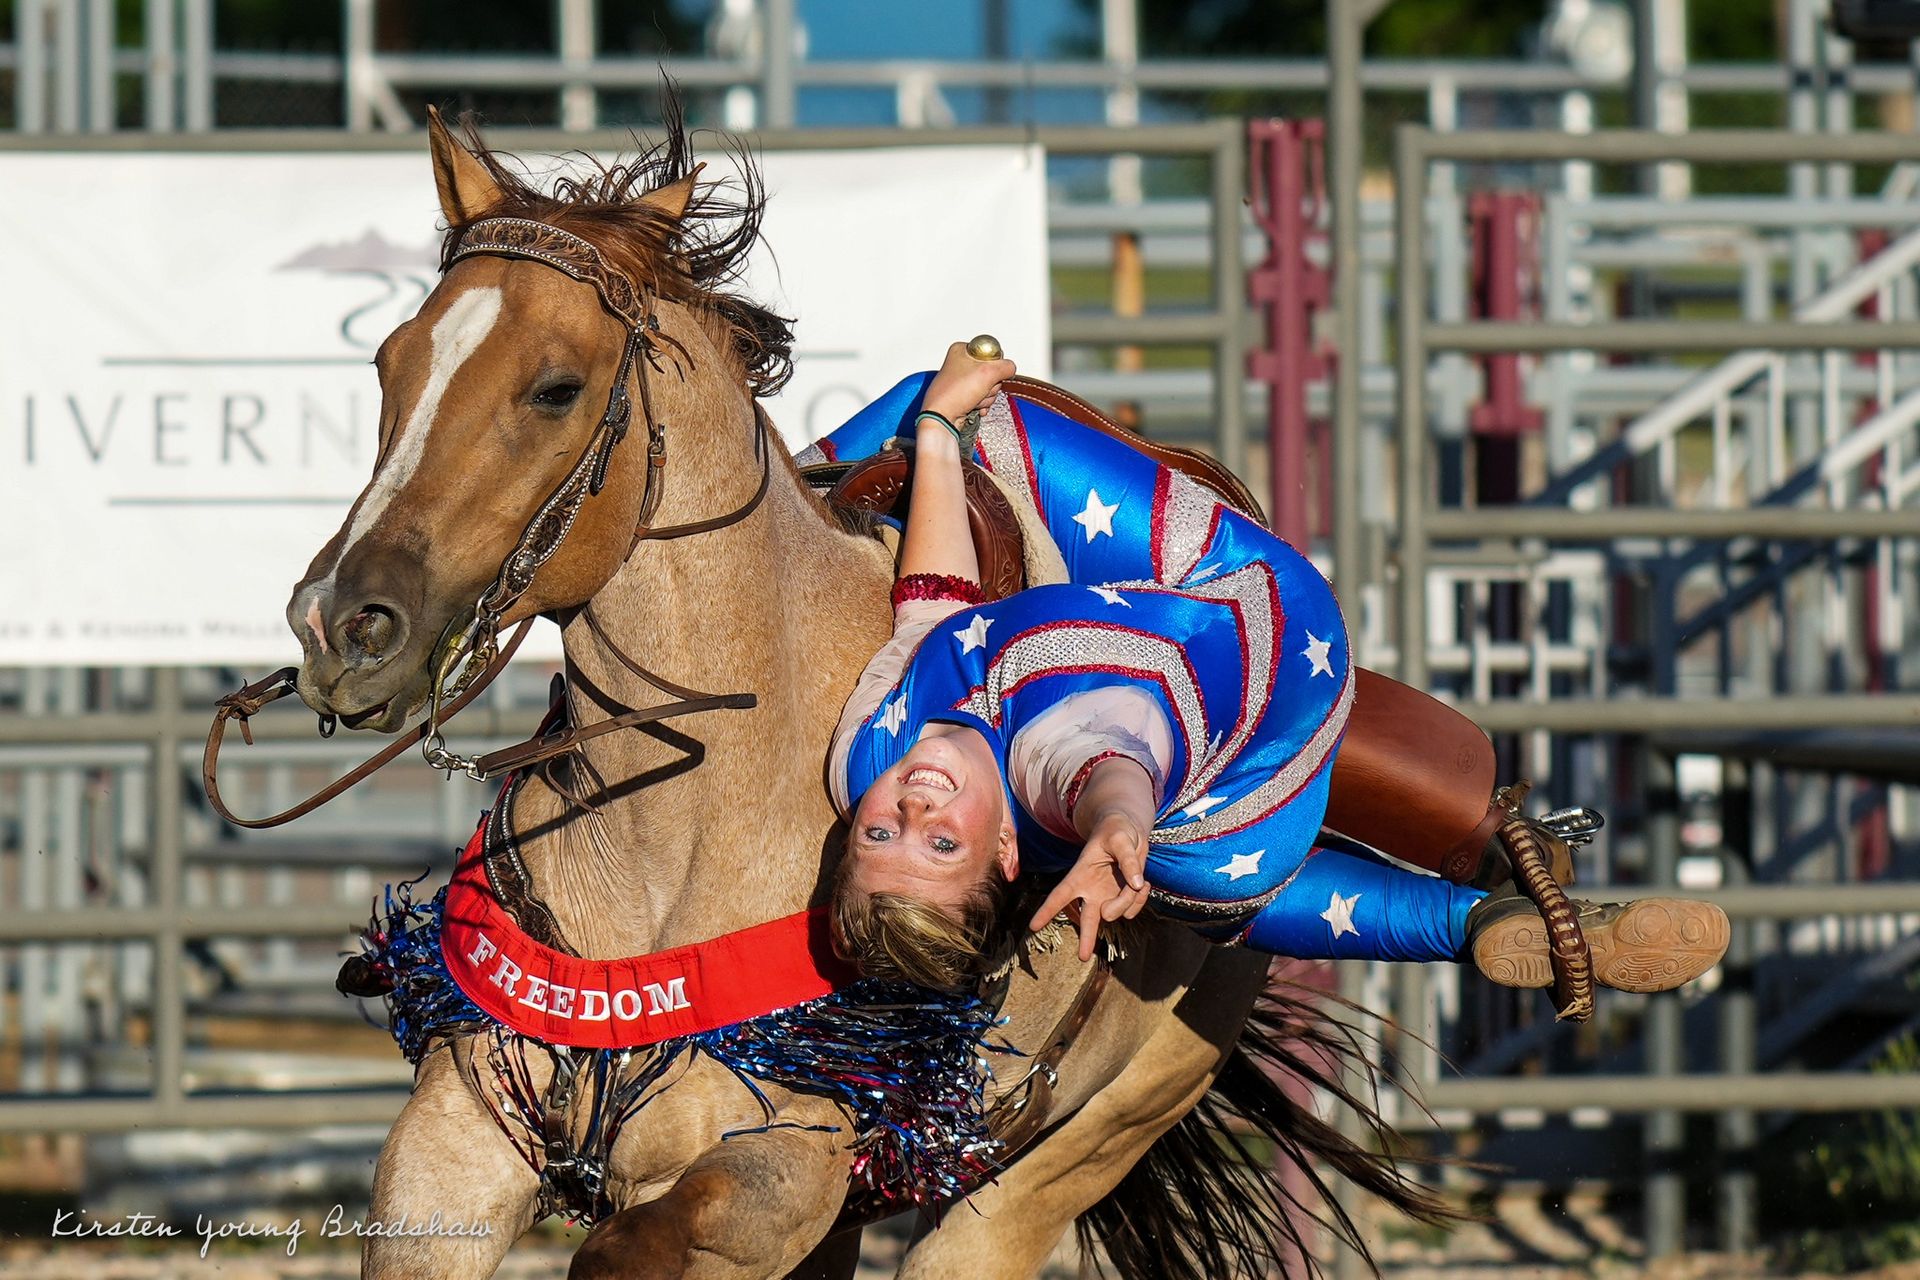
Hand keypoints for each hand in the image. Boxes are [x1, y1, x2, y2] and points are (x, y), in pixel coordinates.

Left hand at [923, 341, 1015, 424]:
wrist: (942, 417)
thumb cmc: (955, 393)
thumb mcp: (988, 372)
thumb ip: (1006, 367)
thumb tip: (1010, 368)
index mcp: (962, 350)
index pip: (991, 352)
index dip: (995, 365)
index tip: (988, 373)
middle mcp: (960, 364)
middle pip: (992, 371)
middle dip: (990, 385)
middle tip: (979, 389)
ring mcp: (962, 381)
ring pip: (989, 386)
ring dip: (986, 396)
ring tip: (974, 399)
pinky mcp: (963, 395)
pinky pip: (983, 397)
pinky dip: (982, 404)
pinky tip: (973, 406)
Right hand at [1028, 812, 1149, 961]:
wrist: (1129, 833)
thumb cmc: (1116, 832)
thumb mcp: (1120, 839)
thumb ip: (1129, 861)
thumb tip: (1138, 884)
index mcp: (1081, 875)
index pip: (1061, 894)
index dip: (1047, 910)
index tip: (1033, 926)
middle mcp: (1092, 891)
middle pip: (1087, 919)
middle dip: (1086, 938)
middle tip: (1082, 957)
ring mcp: (1108, 897)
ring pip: (1118, 913)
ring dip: (1129, 899)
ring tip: (1137, 879)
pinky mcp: (1123, 899)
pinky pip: (1134, 909)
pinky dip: (1141, 898)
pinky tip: (1143, 883)